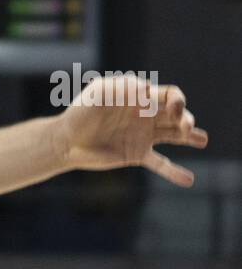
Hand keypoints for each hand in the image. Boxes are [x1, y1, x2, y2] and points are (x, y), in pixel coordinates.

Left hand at [56, 77, 207, 186]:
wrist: (66, 140)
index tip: (174, 110)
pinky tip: (188, 180)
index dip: (177, 100)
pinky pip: (160, 163)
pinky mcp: (136, 154)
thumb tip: (146, 88)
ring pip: (173, 135)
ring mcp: (142, 135)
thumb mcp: (98, 94)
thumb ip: (121, 89)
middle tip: (186, 127)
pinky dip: (174, 171)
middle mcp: (145, 115)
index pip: (167, 95)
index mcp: (138, 97)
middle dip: (186, 119)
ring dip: (189, 136)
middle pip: (175, 115)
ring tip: (202, 139)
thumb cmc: (81, 112)